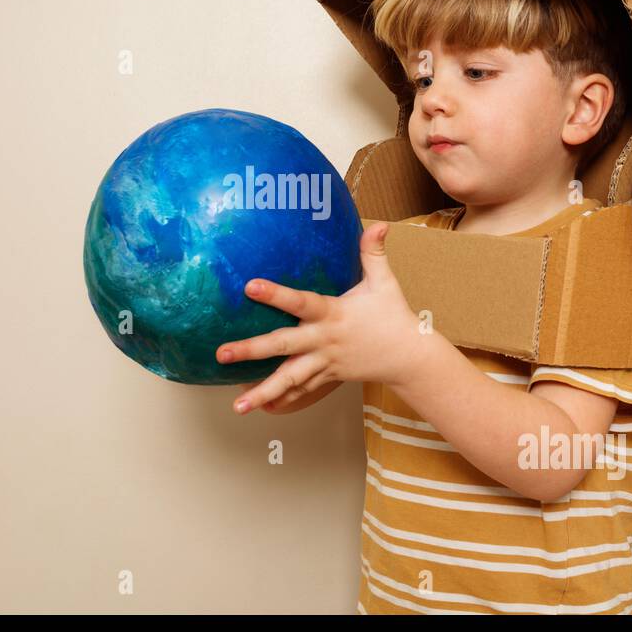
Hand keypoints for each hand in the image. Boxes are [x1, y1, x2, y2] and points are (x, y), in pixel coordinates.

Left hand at [216, 221, 421, 414]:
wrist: (409, 358)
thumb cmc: (395, 316)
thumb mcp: (385, 282)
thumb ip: (373, 253)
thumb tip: (379, 223)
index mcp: (333, 314)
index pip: (300, 302)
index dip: (275, 294)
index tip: (249, 286)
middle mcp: (324, 341)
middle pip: (283, 346)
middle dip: (251, 351)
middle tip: (221, 354)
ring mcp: (325, 363)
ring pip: (289, 380)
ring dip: (262, 392)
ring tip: (236, 406)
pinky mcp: (328, 378)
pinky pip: (301, 391)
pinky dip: (282, 400)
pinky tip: (260, 408)